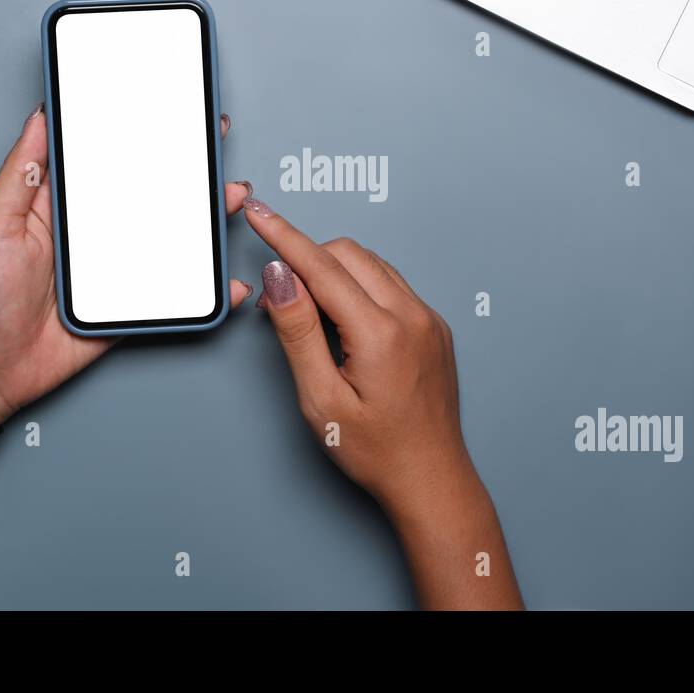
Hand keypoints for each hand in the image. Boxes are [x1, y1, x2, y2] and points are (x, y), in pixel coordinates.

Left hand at [0, 107, 253, 426]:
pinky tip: (225, 280)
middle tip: (212, 142)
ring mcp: (114, 268)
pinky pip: (173, 291)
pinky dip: (204, 288)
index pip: (103, 159)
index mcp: (60, 205)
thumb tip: (39, 120)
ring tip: (228, 198)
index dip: (133, 133)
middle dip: (184, 168)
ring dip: (203, 218)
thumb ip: (18, 175)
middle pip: (146, 193)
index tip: (163, 108)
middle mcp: (92, 232)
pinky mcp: (128, 303)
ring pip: (169, 236)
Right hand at [243, 198, 521, 607]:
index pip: (322, 265)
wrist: (431, 479)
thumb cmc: (377, 451)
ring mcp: (428, 320)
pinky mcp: (434, 328)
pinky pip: (391, 285)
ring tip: (310, 315)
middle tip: (280, 297)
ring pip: (372, 265)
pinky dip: (360, 288)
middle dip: (309, 260)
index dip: (284, 236)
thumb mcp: (321, 398)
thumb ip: (297, 331)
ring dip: (335, 272)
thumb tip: (280, 278)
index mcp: (381, 332)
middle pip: (348, 254)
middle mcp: (411, 316)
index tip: (260, 213)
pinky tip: (344, 322)